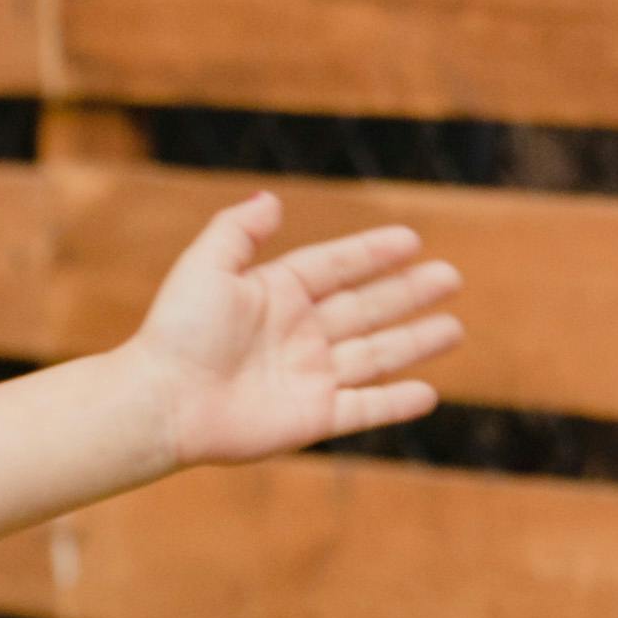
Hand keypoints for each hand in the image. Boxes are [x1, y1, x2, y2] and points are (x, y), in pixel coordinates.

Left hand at [117, 200, 459, 470]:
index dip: (373, 253)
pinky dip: (396, 403)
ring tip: (454, 328)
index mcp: (276, 293)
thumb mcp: (206, 265)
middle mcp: (298, 334)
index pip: (336, 267)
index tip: (412, 240)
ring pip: (375, 355)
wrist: (162, 400)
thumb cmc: (177, 331)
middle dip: (409, 293)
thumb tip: (272, 199)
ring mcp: (308, 377)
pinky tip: (428, 392)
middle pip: (366, 308)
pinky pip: (364, 409)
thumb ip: (239, 230)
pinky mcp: (312, 417)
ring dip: (415, 341)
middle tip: (450, 277)